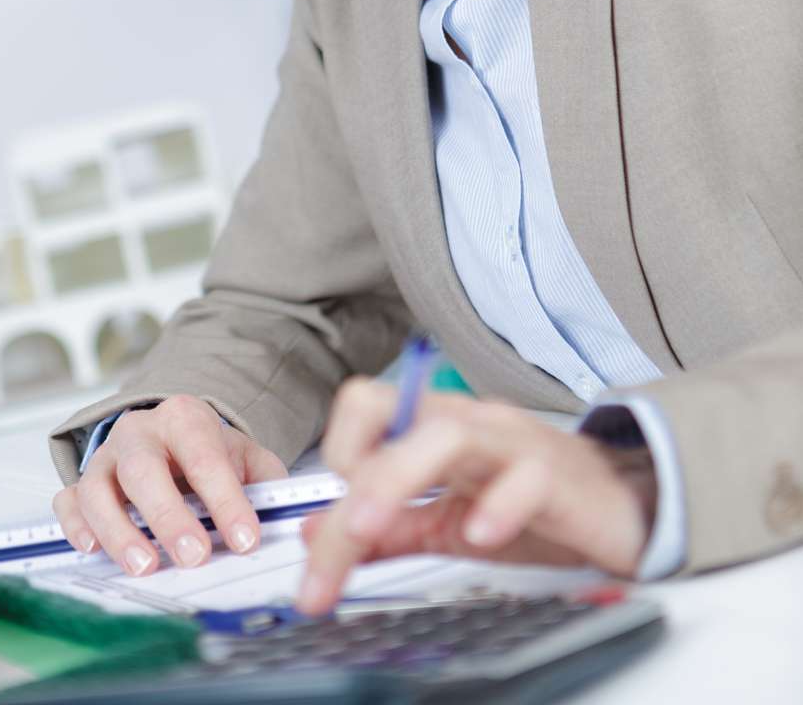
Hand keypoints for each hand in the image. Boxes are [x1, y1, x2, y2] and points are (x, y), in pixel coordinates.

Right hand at [52, 395, 287, 576]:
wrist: (168, 432)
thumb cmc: (205, 450)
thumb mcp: (242, 454)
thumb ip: (265, 480)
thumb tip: (280, 514)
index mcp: (183, 418)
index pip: (205, 457)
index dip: (226, 500)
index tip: (246, 538)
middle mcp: (138, 433)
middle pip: (144, 469)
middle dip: (168, 516)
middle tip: (194, 555)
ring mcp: (106, 458)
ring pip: (97, 489)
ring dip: (119, 530)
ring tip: (145, 566)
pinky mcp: (82, 483)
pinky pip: (68, 501)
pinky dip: (75, 525)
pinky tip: (92, 548)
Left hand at [297, 380, 656, 614]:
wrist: (625, 506)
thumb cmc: (538, 504)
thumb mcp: (450, 521)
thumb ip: (391, 526)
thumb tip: (320, 536)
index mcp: (437, 428)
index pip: (367, 410)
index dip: (338, 453)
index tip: (329, 523)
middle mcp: (470, 425)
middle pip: (398, 416)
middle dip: (358, 473)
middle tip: (340, 535)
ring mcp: (514, 446)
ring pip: (450, 433)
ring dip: (400, 474)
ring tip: (372, 525)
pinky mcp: (559, 479)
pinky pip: (527, 479)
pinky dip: (498, 505)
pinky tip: (481, 535)